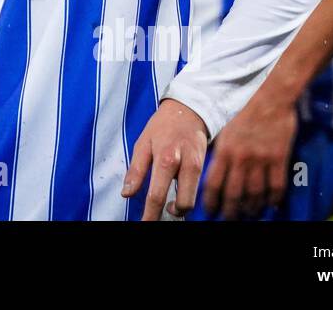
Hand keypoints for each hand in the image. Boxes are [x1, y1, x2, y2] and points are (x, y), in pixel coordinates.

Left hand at [123, 98, 208, 219]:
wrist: (189, 110)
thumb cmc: (162, 126)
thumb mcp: (142, 143)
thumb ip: (135, 171)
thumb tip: (127, 194)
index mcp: (166, 159)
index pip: (157, 196)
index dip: (151, 215)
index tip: (145, 223)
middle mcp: (185, 165)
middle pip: (183, 203)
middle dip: (171, 214)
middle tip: (159, 214)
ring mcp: (198, 167)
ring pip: (193, 200)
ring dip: (181, 207)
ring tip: (170, 204)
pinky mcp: (206, 167)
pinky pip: (198, 190)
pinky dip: (187, 196)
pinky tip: (179, 192)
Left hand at [202, 95, 296, 219]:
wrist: (270, 97)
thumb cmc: (244, 110)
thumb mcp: (224, 129)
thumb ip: (220, 150)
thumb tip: (213, 169)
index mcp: (225, 150)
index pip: (214, 184)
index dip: (211, 201)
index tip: (210, 210)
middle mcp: (241, 159)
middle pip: (234, 194)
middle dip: (230, 211)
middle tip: (229, 219)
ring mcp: (261, 160)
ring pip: (255, 194)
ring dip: (251, 208)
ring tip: (249, 215)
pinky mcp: (279, 159)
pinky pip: (277, 185)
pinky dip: (274, 199)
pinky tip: (272, 205)